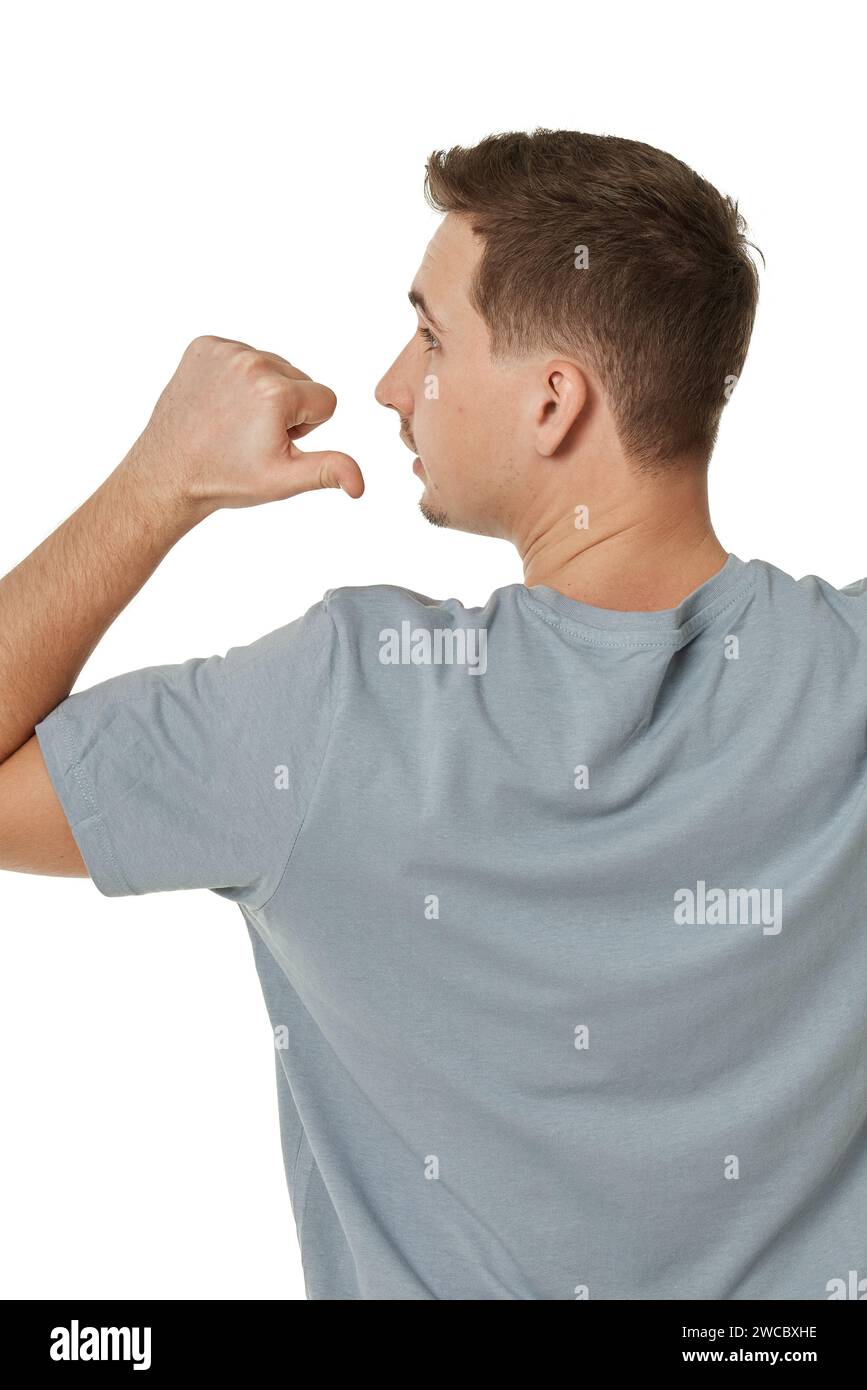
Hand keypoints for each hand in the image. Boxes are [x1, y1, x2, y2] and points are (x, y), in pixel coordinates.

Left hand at [121, 335, 363, 515]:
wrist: (167, 472)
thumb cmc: (228, 478)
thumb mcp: (284, 479)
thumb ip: (328, 470)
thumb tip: (360, 485)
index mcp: (277, 392)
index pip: (326, 400)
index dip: (306, 428)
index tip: (273, 442)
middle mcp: (252, 362)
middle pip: (300, 379)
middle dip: (286, 406)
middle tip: (251, 434)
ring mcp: (224, 351)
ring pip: (272, 366)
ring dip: (262, 391)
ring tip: (234, 420)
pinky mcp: (203, 346)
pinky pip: (242, 355)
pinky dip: (237, 377)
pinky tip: (220, 403)